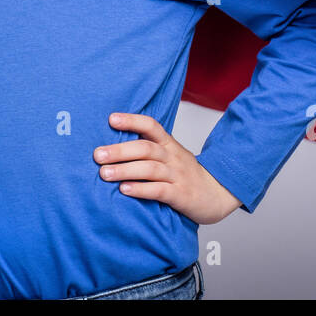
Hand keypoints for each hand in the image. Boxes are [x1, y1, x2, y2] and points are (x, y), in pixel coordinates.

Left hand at [94, 112, 242, 224]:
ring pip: (150, 169)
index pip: (151, 126)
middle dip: (120, 151)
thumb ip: (148, 149)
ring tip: (104, 174)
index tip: (111, 119)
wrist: (218, 193)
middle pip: (146, 148)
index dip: (132, 121)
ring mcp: (177, 176)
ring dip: (125, 170)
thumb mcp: (171, 156)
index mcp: (169, 145)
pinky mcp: (180, 195)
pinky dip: (141, 189)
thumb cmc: (186, 174)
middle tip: (97, 155)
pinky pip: (159, 190)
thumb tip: (112, 145)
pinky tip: (124, 190)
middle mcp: (173, 157)